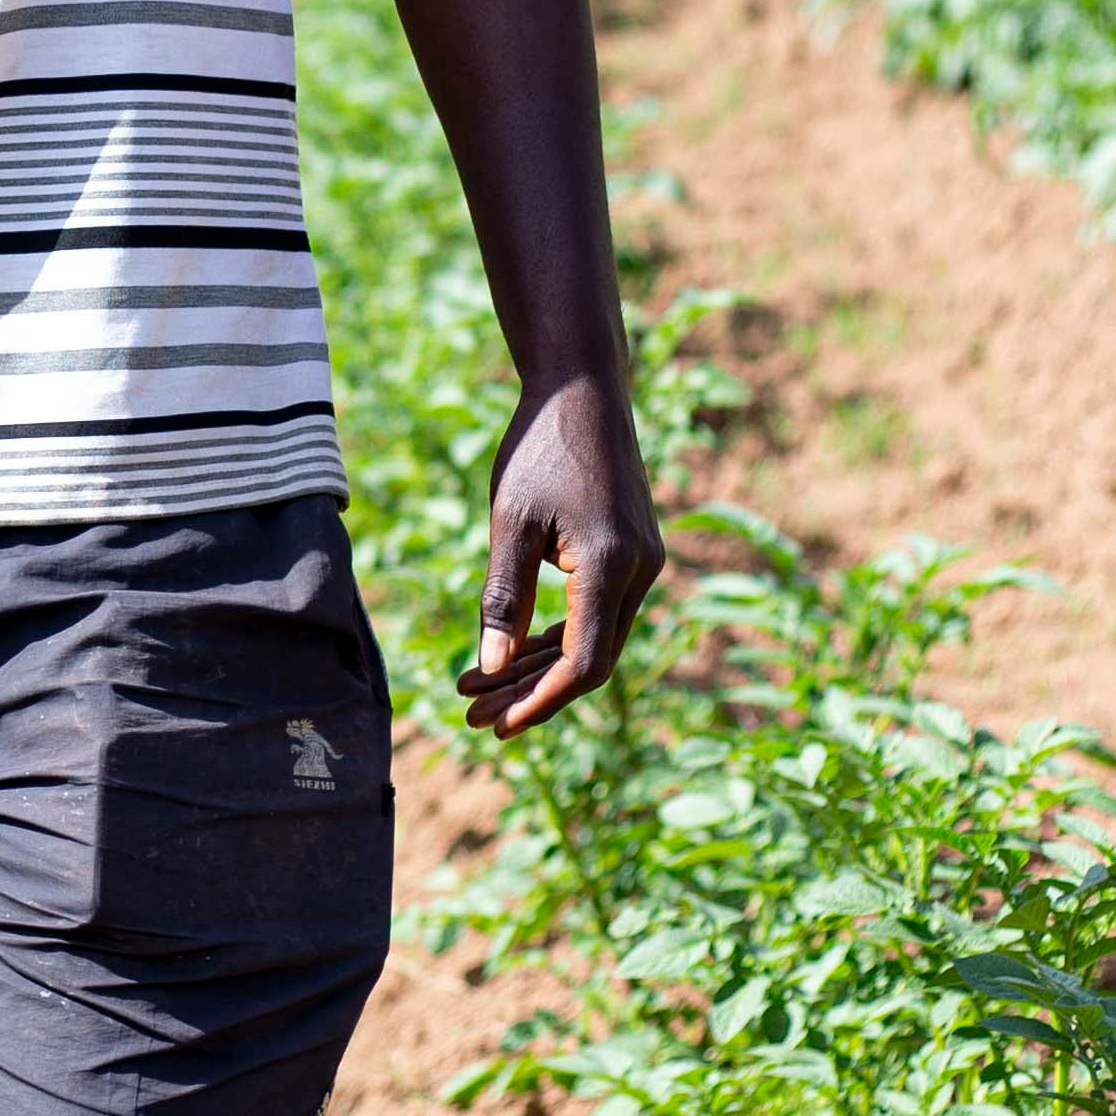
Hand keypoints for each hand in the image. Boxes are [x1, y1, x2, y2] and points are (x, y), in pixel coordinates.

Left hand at [456, 370, 661, 736]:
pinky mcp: (634, 553)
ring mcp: (643, 562)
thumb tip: (493, 667)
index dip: (541, 701)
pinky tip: (514, 651)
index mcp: (610, 565)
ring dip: (540, 667)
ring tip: (477, 688)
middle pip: (590, 660)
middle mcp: (639, 570)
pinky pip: (599, 613)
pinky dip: (559, 636)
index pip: (585, 663)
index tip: (497, 725)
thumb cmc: (540, 447)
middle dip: (530, 692)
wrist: (584, 390)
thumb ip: (503, 596)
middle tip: (472, 716)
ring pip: (595, 640)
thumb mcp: (510, 521)